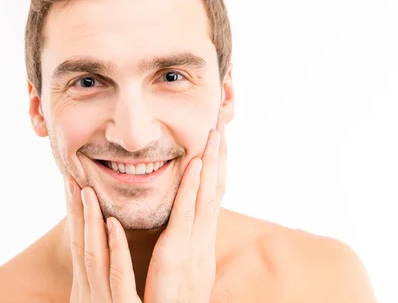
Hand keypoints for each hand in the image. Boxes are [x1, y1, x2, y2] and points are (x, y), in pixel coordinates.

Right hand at [64, 175, 141, 301]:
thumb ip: (105, 286)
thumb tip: (106, 257)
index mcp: (87, 293)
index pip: (78, 248)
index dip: (74, 218)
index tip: (72, 188)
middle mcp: (90, 296)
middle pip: (80, 246)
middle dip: (74, 212)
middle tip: (72, 179)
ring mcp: (104, 302)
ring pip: (93, 256)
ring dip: (90, 221)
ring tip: (87, 190)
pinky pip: (120, 276)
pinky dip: (116, 248)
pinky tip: (113, 223)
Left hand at [144, 122, 226, 302]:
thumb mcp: (181, 272)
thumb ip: (182, 247)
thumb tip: (184, 227)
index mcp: (200, 244)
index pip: (211, 198)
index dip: (216, 168)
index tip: (217, 141)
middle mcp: (202, 243)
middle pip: (213, 192)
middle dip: (218, 158)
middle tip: (222, 125)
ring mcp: (192, 250)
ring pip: (204, 198)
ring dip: (209, 164)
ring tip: (211, 135)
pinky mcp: (176, 259)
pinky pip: (183, 220)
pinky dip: (188, 192)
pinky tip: (192, 167)